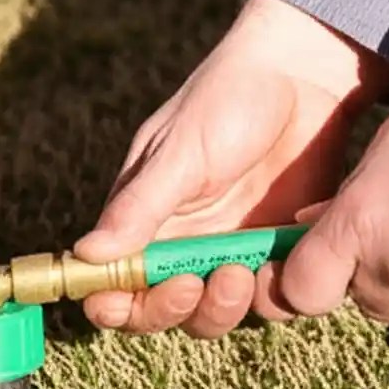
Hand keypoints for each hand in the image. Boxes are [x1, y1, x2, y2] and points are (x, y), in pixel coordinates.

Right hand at [73, 0, 388, 336]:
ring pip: (216, 314)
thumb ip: (139, 207)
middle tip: (197, 282)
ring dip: (224, 308)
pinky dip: (273, 293)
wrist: (304, 74)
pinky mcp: (277, 251)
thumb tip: (85, 254)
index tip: (122, 304)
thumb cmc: (227, 99)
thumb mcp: (179, 152)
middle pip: (164, 311)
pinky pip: (271, 296)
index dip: (112, 305)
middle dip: (175, 309)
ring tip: (244, 270)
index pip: (113, 283)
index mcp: (143, 221)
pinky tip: (283, 259)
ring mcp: (231, 250)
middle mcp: (182, 244)